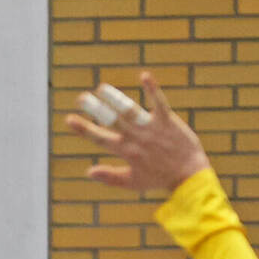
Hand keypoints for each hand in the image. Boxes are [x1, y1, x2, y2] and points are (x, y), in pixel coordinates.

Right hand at [65, 71, 210, 190]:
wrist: (189, 176)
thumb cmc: (159, 179)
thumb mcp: (132, 182)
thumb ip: (109, 176)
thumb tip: (88, 172)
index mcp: (126, 152)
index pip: (100, 138)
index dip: (84, 129)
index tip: (69, 119)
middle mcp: (137, 139)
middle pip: (113, 121)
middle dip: (96, 109)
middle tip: (81, 98)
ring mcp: (152, 129)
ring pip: (131, 112)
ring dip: (116, 99)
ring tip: (102, 88)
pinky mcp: (168, 122)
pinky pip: (159, 103)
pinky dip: (152, 90)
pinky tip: (144, 75)